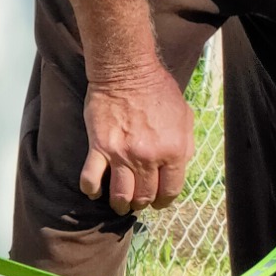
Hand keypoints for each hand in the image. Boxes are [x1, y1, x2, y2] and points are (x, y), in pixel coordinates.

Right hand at [80, 67, 194, 214]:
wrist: (127, 72)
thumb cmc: (157, 90)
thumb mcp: (184, 117)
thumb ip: (184, 145)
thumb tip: (178, 166)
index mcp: (174, 150)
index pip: (169, 191)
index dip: (163, 201)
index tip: (157, 201)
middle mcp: (148, 157)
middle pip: (144, 196)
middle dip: (141, 203)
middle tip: (137, 200)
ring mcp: (122, 155)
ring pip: (120, 196)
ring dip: (120, 204)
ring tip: (118, 202)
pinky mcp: (99, 148)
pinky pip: (91, 180)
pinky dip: (91, 190)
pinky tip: (94, 190)